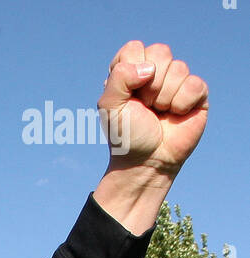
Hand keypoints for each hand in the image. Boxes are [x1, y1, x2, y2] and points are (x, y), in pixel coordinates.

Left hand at [99, 42, 207, 173]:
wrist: (145, 162)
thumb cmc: (126, 136)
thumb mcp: (109, 107)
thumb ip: (118, 78)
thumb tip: (149, 67)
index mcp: (132, 69)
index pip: (135, 48)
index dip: (131, 71)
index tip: (128, 96)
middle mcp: (155, 71)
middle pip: (160, 52)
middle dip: (150, 85)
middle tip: (145, 106)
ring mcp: (178, 80)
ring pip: (178, 68)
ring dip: (164, 97)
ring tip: (159, 113)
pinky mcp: (196, 93)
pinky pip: (194, 84)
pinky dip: (182, 104)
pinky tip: (176, 115)